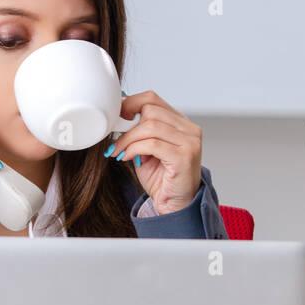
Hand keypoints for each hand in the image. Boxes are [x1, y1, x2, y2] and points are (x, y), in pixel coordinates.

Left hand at [108, 90, 201, 214]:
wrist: (174, 204)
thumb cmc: (161, 178)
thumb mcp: (146, 150)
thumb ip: (137, 133)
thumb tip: (117, 118)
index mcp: (180, 123)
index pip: (154, 100)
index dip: (131, 103)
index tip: (116, 116)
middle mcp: (189, 129)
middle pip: (151, 110)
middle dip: (127, 124)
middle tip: (114, 137)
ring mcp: (190, 141)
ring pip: (150, 126)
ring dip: (128, 138)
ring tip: (119, 150)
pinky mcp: (184, 156)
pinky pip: (152, 144)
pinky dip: (134, 148)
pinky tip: (127, 157)